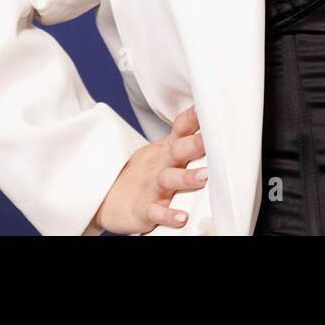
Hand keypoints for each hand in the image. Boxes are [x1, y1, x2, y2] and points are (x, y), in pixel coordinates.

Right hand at [85, 104, 207, 234]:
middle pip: (178, 150)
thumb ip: (187, 142)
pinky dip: (168, 215)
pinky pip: (155, 212)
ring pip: (168, 179)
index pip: (181, 128)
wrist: (107, 198)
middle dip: (194, 144)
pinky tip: (182, 217)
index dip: (193, 117)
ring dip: (186, 178)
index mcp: (167, 149)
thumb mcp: (163, 152)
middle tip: (210, 139)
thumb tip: (217, 129)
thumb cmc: (147, 173)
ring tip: (204, 177)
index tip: (207, 107)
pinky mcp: (143, 209)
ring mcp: (151, 186)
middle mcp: (161, 164)